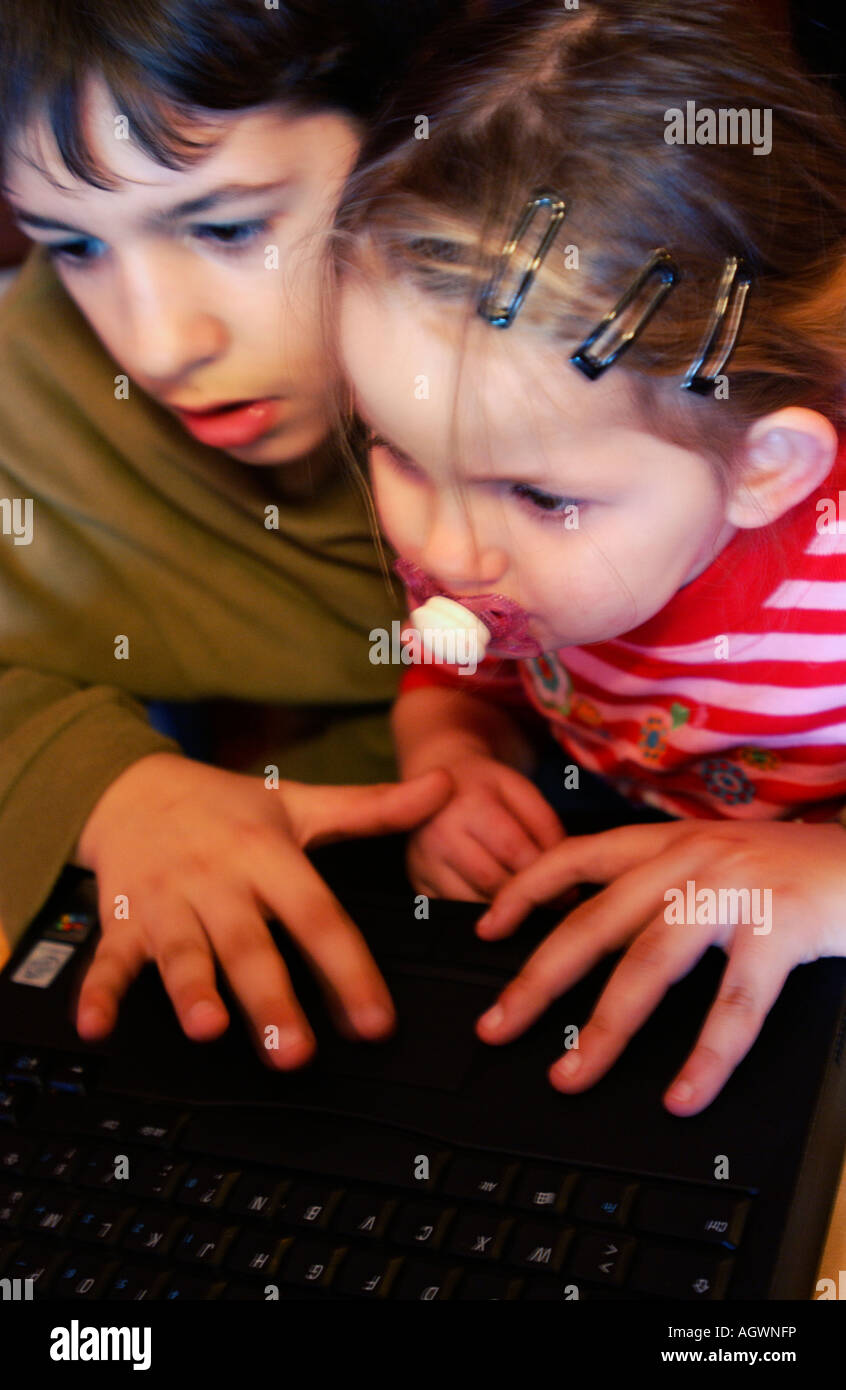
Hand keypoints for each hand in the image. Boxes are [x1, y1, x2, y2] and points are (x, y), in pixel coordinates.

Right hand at [73, 753, 450, 1066]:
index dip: (348, 970)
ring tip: (208, 1028)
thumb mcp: (302, 803)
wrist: (134, 786)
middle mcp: (219, 881)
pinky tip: (97, 1026)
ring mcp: (167, 902)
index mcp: (268, 856)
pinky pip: (109, 959)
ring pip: (182, 952)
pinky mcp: (122, 919)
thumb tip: (446, 786)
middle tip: (295, 1053)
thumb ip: (373, 807)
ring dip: (192, 991)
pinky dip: (98, 992)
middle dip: (271, 999)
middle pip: (249, 945)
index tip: (375, 1022)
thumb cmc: (227, 807)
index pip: (318, 916)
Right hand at [406, 752, 565, 901]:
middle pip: (490, 882)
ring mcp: (421, 862)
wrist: (432, 778)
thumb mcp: (520, 790)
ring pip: (470, 903)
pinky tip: (494, 904)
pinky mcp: (416, 883)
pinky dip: (478, 914)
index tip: (565, 887)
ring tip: (523, 902)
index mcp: (468, 805)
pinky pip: (452, 910)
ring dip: (502, 909)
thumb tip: (565, 885)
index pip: (512, 850)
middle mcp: (438, 835)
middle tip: (549, 901)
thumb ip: (547, 829)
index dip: (543, 872)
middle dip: (524, 895)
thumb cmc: (484, 786)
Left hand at [474, 819, 845, 1113]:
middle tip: (498, 1024)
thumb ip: (667, 886)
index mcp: (672, 844)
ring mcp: (735, 892)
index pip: (579, 856)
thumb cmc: (799, 870)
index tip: (487, 927)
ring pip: (649, 964)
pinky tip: (684, 1093)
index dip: (528, 890)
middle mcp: (692, 860)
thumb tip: (610, 935)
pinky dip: (707, 1056)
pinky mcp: (782, 926)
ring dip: (604, 1027)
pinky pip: (735, 1005)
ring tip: (571, 1073)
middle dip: (538, 978)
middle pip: (595, 922)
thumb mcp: (722, 861)